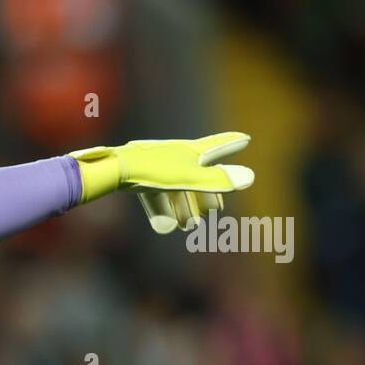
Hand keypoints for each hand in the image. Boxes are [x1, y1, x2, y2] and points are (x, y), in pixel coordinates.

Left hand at [70, 132, 254, 232]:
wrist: (114, 169)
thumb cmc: (153, 172)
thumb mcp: (189, 179)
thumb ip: (218, 180)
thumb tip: (251, 178)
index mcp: (191, 151)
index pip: (218, 146)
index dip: (232, 143)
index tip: (245, 138)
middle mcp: (176, 153)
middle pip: (198, 174)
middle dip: (206, 194)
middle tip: (213, 211)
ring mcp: (157, 162)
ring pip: (177, 187)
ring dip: (184, 207)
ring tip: (188, 226)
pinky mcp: (140, 173)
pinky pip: (156, 193)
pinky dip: (163, 209)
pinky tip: (164, 226)